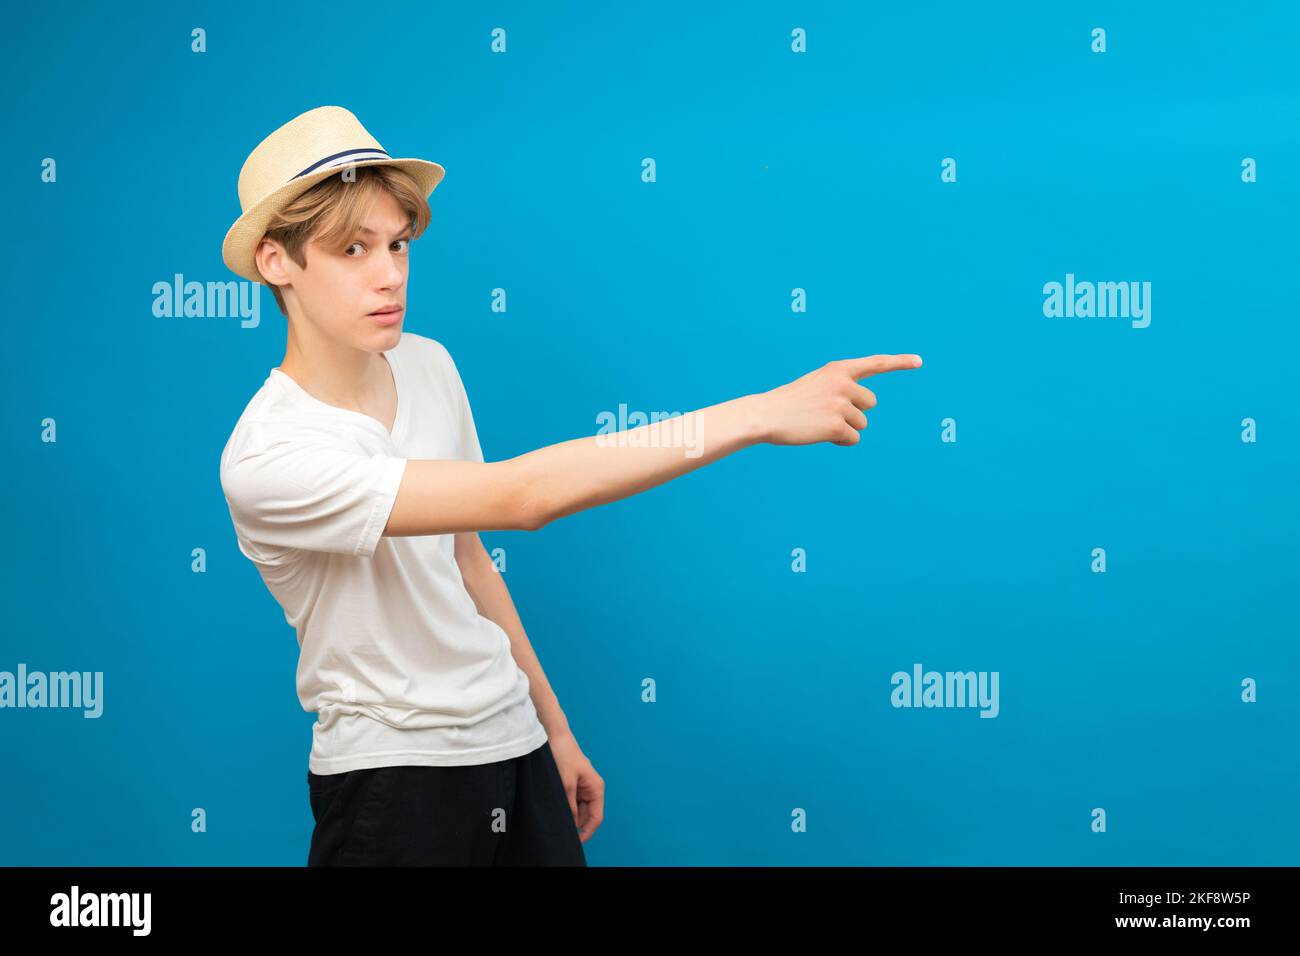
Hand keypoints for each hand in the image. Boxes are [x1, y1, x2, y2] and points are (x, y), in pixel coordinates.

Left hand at [548, 730, 604, 842]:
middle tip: (560, 828)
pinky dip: (564, 806)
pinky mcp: (572, 784)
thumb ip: (570, 805)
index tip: (575, 841)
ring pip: (577, 809)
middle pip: (586, 815)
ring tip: (556, 815)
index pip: (596, 817)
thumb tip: (572, 823)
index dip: (587, 831)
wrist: (554, 736)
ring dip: (568, 814)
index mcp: (596, 787)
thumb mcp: (566, 783)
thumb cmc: (563, 755)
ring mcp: (581, 787)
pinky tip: (555, 807)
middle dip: (575, 823)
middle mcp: (591, 788)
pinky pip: (570, 801)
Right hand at [753, 354, 922, 445]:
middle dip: (854, 412)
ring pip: (861, 424)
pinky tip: (820, 435)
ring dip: (844, 428)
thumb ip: (842, 387)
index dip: (899, 362)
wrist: (766, 414)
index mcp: (839, 369)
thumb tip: (866, 406)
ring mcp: (841, 404)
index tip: (919, 361)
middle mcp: (844, 383)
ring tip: (818, 423)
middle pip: (870, 404)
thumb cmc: (790, 402)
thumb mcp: (817, 385)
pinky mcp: (837, 425)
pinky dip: (839, 441)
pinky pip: (852, 439)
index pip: (876, 363)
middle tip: (826, 412)